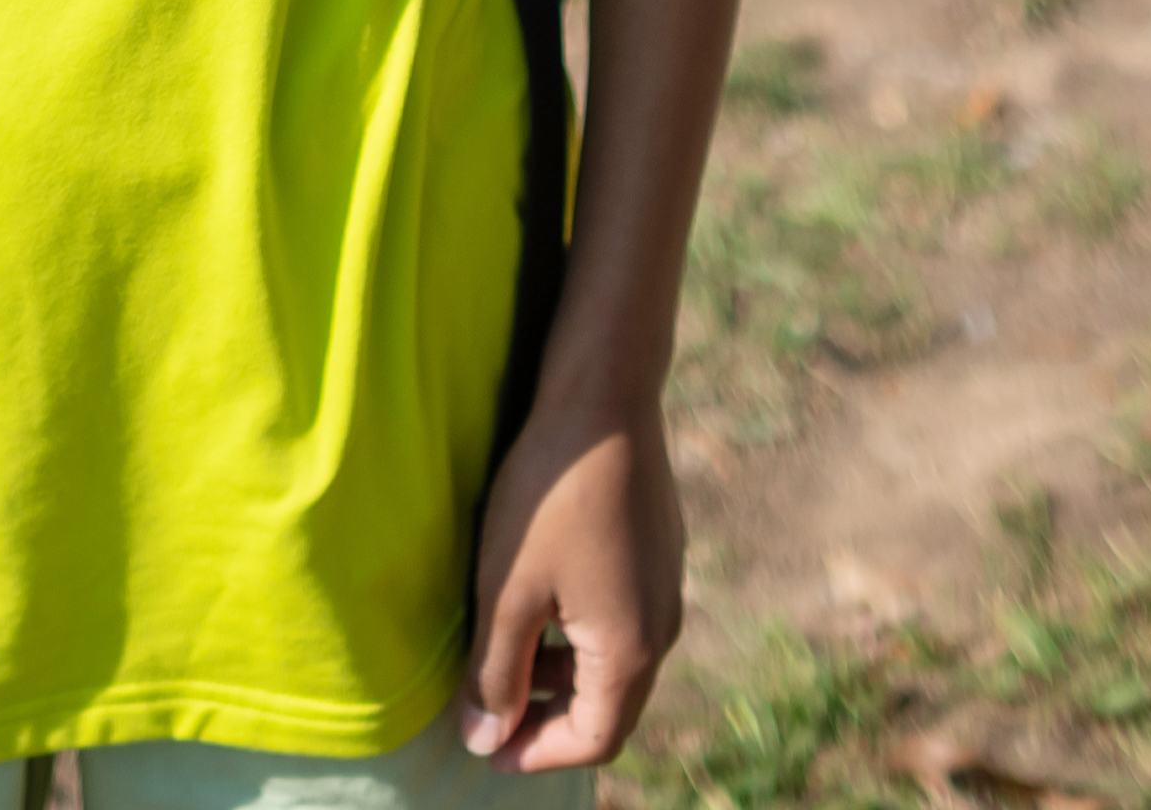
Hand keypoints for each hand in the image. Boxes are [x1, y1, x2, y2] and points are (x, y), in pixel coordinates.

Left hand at [462, 374, 684, 772]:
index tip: (485, 747)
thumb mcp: (508, 590)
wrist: (604, 397)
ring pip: (615, 664)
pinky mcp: (660, 554)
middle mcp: (662, 628)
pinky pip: (623, 622)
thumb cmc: (550, 493)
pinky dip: (578, 637)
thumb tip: (485, 740)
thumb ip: (496, 673)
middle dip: (547, 719)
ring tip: (502, 659)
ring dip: (561, 676)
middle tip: (488, 713)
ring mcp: (666, 589)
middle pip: (609, 708)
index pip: (593, 739)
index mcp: (632, 650)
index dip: (536, 754)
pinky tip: (535, 605)